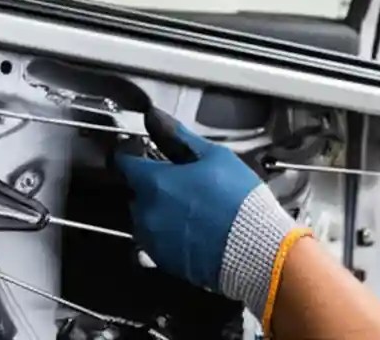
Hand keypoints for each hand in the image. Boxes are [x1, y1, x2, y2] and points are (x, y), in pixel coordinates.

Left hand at [114, 121, 310, 323]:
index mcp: (154, 182)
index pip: (123, 162)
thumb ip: (177, 135)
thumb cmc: (238, 202)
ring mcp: (152, 240)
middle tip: (181, 182)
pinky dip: (168, 233)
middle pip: (135, 191)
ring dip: (159, 210)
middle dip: (152, 184)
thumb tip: (154, 117)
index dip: (131, 153)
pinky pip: (156, 241)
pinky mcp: (164, 261)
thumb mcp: (213, 156)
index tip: (141, 152)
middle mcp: (145, 212)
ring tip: (192, 208)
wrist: (256, 251)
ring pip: (145, 217)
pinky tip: (194, 229)